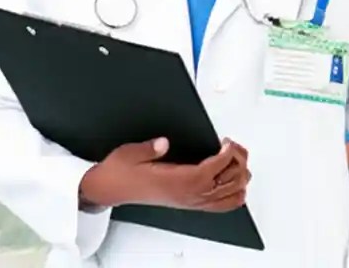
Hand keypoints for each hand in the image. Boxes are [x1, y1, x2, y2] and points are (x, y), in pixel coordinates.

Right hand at [81, 137, 250, 212]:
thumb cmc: (119, 173)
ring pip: (230, 195)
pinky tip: (235, 182)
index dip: (226, 154)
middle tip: (232, 146)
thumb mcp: (130, 154)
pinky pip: (222, 206)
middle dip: (237, 161)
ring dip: (239, 177)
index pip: (214, 169)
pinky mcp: (189, 203)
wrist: (109, 190)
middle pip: (228, 181)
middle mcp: (187, 194)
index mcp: (176, 181)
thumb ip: (149, 148)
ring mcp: (190, 201)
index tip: (226, 141)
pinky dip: (234, 195)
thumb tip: (164, 142)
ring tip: (236, 159)